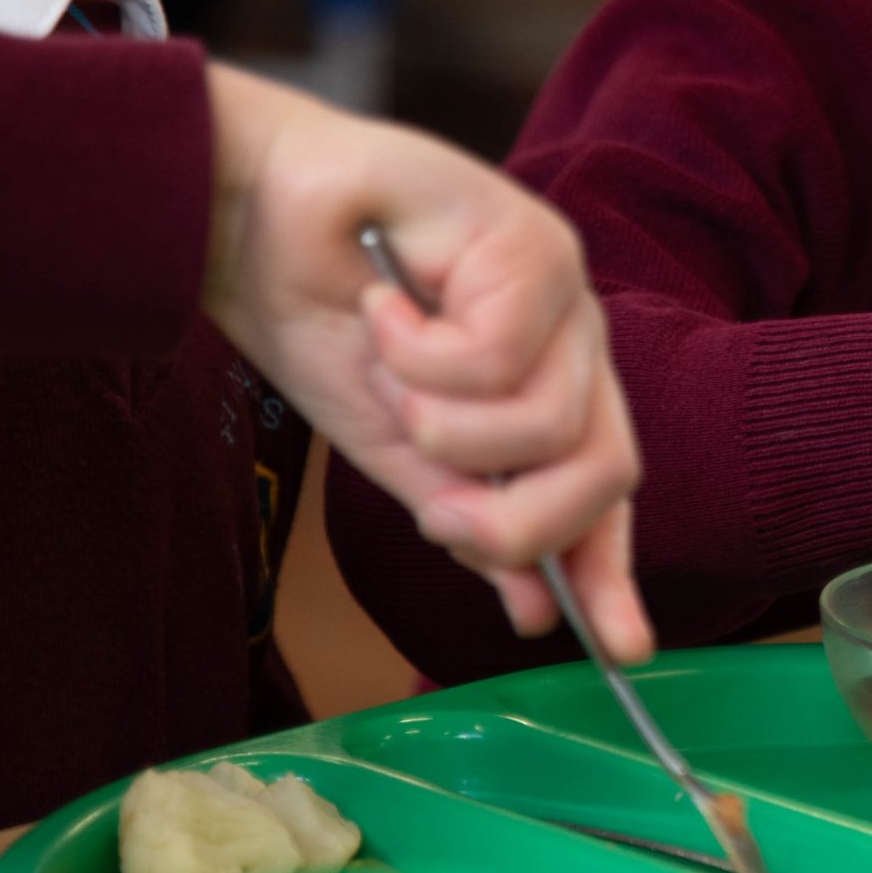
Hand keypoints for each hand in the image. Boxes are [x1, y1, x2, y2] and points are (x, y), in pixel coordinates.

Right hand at [200, 64, 650, 659]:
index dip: (614, 571)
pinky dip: (420, 353)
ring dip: (442, 425)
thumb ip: (468, 517)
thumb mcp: (395, 450)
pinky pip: (501, 357)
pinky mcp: (539, 246)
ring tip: (388, 368)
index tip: (624, 649)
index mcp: (548, 396)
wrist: (247, 222)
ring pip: (550, 424)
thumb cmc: (319, 323)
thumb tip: (533, 610)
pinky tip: (385, 304)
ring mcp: (565, 295)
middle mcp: (574, 347)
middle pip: (606, 471)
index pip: (603, 493)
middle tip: (437, 517)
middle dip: (516, 522)